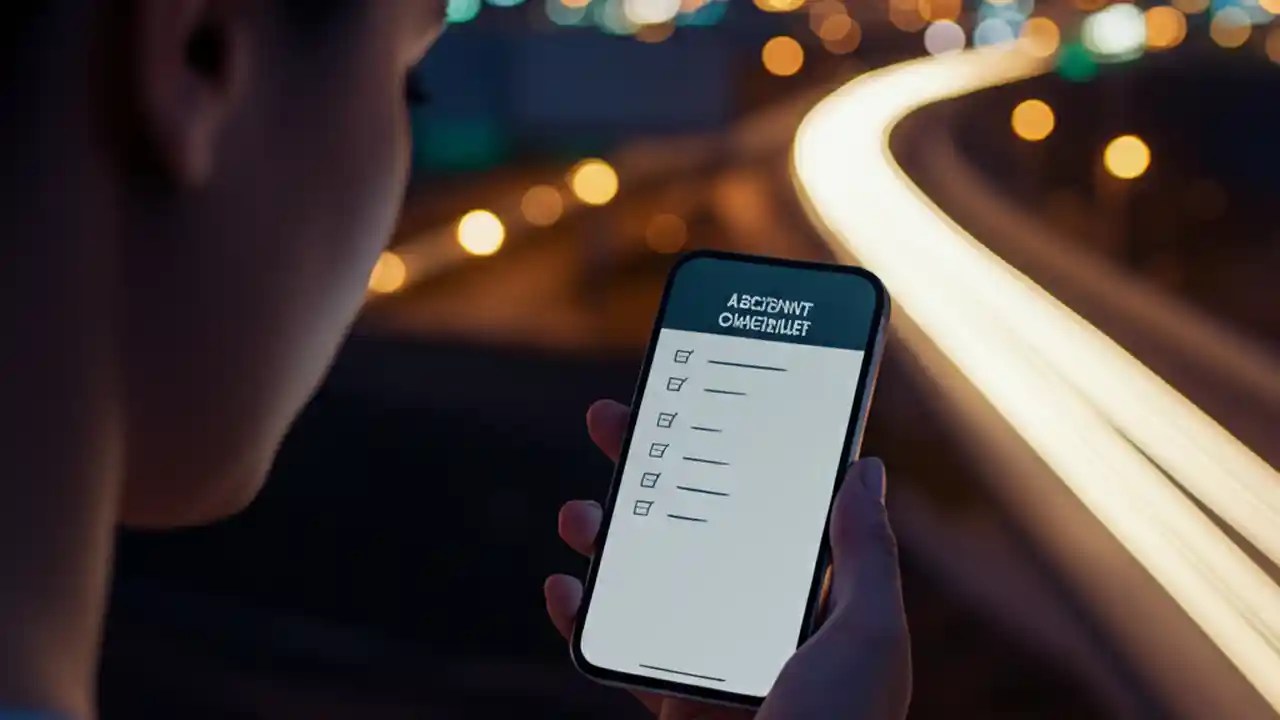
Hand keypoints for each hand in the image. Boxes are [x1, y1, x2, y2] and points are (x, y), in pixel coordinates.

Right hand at [545, 400, 911, 719]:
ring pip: (648, 580)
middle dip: (648, 467)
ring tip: (580, 513)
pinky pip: (616, 651)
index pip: (769, 506)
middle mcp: (760, 626)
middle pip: (695, 526)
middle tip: (613, 418)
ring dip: (606, 537)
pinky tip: (566, 589)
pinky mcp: (671, 705)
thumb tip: (866, 469)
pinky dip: (583, 618)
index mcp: (814, 603)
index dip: (735, 448)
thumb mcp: (870, 640)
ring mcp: (710, 664)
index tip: (699, 395)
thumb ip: (868, 558)